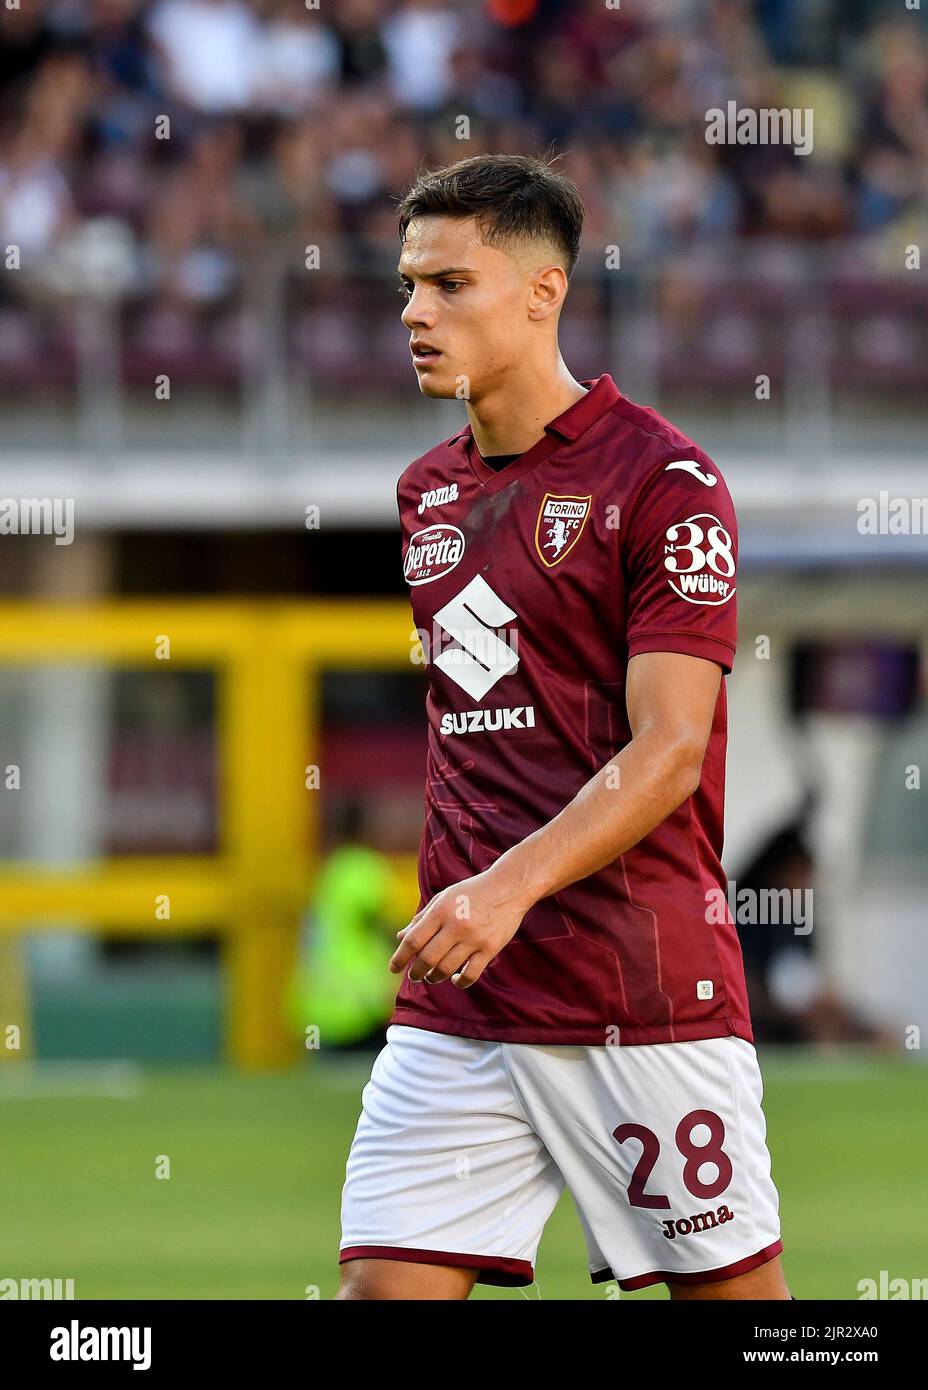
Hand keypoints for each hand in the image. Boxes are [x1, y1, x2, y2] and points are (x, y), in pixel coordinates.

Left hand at [389, 865, 532, 988]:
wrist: (508, 888)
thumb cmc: (471, 892)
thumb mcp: (443, 898)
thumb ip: (422, 918)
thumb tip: (401, 938)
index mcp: (441, 911)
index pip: (414, 940)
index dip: (400, 957)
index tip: (393, 968)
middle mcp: (456, 925)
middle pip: (427, 958)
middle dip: (416, 972)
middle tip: (414, 976)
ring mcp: (474, 938)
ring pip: (446, 969)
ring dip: (435, 977)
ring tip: (432, 977)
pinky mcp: (490, 948)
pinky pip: (471, 974)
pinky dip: (459, 982)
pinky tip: (455, 979)